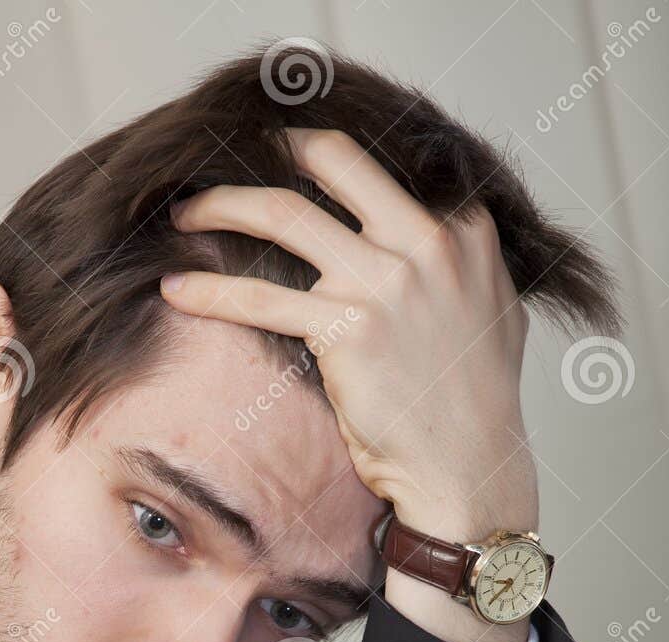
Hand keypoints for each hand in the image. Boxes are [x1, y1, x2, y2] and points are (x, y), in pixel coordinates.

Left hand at [162, 129, 538, 641]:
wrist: (466, 469)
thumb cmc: (475, 404)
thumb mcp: (492, 310)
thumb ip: (458, 262)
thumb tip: (433, 237)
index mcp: (464, 227)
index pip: (382, 164)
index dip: (326, 154)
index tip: (287, 154)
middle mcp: (427, 241)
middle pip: (333, 159)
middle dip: (272, 146)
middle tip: (230, 151)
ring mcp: (385, 282)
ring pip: (285, 214)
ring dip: (224, 206)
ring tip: (186, 215)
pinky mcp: (345, 329)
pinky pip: (260, 297)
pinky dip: (211, 291)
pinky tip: (176, 290)